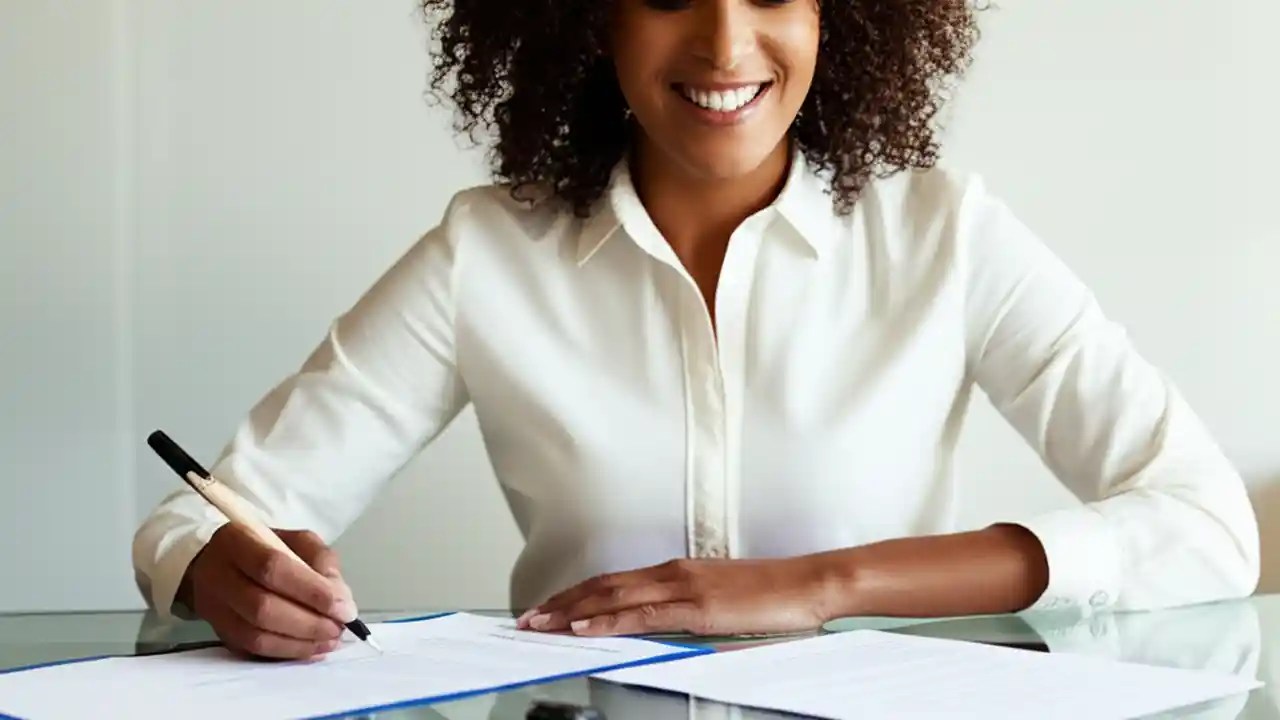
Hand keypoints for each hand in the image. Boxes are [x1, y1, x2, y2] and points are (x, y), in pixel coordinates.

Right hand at [178, 524, 356, 659]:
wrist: (221, 564)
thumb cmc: (267, 549)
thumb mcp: (297, 541)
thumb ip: (321, 561)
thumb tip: (339, 598)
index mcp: (237, 540)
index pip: (273, 568)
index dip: (312, 592)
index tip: (343, 608)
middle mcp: (217, 574)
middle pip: (263, 608)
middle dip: (309, 623)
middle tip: (339, 627)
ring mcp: (213, 607)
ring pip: (256, 635)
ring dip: (300, 642)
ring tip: (331, 639)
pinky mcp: (220, 633)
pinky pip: (253, 650)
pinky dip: (288, 652)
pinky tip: (312, 648)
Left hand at [515, 557, 834, 636]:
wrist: (809, 583)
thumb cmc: (773, 594)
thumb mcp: (720, 600)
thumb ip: (687, 609)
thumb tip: (661, 626)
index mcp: (678, 572)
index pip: (614, 582)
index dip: (576, 594)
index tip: (547, 607)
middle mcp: (673, 573)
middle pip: (603, 585)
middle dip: (560, 602)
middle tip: (526, 619)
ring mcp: (684, 588)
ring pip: (613, 597)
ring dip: (571, 610)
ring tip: (540, 623)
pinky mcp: (697, 608)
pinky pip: (643, 615)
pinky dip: (607, 619)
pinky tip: (584, 626)